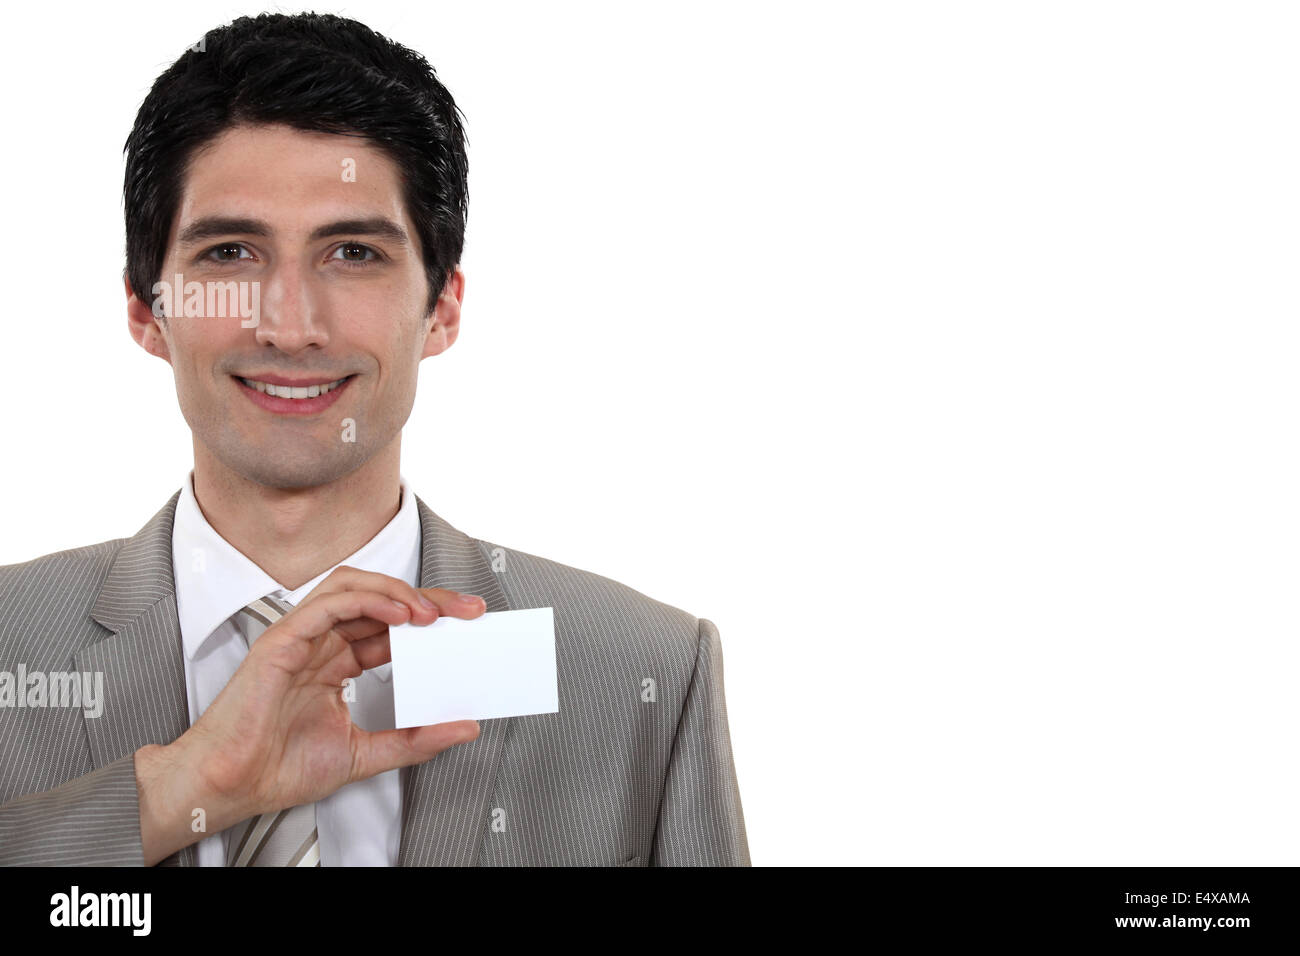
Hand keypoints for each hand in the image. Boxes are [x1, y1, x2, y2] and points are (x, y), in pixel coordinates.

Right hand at [136, 566, 485, 863]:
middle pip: (380, 599)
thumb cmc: (276, 768)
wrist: (229, 786)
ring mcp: (301, 637)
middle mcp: (321, 643)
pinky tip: (398, 612)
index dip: (431, 619)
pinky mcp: (283, 639)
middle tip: (467, 610)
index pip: (391, 625)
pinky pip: (329, 603)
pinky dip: (368, 599)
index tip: (469, 625)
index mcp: (337, 662)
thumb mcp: (364, 754)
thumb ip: (414, 740)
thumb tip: (463, 727)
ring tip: (433, 613)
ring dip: (399, 592)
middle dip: (428, 599)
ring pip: (354, 587)